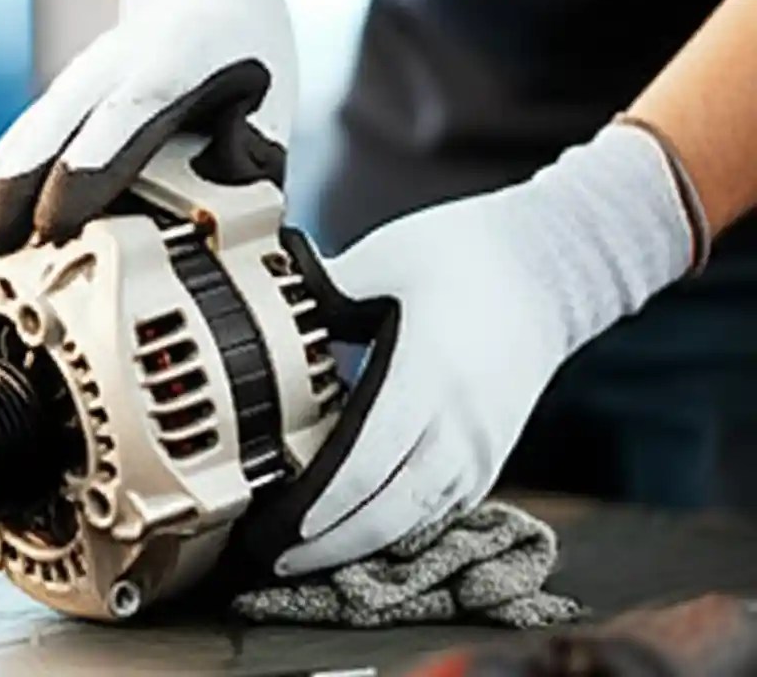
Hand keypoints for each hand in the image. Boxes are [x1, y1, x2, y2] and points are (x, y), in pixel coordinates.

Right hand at [0, 0, 296, 253]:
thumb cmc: (243, 62)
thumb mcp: (270, 105)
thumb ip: (249, 164)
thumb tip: (217, 218)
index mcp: (176, 63)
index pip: (126, 114)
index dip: (88, 168)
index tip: (55, 221)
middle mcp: (117, 65)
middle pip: (57, 123)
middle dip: (20, 184)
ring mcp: (83, 78)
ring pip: (31, 130)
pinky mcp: (65, 98)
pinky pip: (24, 137)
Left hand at [275, 123, 699, 575]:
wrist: (548, 266)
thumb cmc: (462, 256)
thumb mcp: (386, 257)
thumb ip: (324, 290)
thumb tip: (268, 305)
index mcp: (427, 373)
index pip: (369, 462)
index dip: (325, 505)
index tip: (286, 529)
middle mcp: (460, 422)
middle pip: (392, 510)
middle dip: (334, 545)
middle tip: (281, 561)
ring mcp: (481, 445)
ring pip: (418, 520)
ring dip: (364, 546)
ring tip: (309, 558)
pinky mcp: (490, 455)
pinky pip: (442, 510)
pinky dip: (400, 530)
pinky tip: (360, 535)